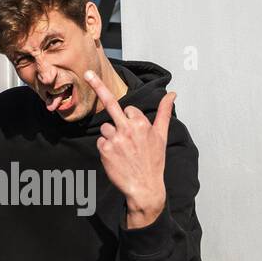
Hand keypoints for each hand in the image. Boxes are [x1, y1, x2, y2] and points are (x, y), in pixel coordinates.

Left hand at [83, 70, 173, 227]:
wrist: (145, 187)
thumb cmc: (154, 161)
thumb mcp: (162, 135)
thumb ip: (164, 112)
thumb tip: (173, 93)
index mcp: (141, 123)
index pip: (129, 109)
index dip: (131, 119)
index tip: (136, 132)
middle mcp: (127, 129)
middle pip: (110, 103)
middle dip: (98, 85)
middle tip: (88, 73)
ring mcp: (115, 139)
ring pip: (106, 127)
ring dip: (111, 136)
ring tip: (123, 151)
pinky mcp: (104, 150)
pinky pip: (101, 141)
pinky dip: (106, 148)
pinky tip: (116, 158)